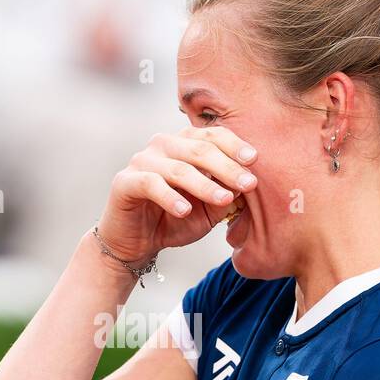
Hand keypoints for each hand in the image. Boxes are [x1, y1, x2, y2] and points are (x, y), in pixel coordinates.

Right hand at [97, 126, 256, 263]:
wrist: (136, 243)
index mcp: (184, 144)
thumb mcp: (207, 210)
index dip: (234, 145)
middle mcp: (163, 146)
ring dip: (204, 185)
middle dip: (227, 167)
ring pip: (179, 168)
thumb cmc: (174, 220)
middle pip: (199, 150)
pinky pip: (151, 184)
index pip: (212, 136)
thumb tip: (246, 183)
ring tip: (224, 199)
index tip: (254, 159)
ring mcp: (142, 161)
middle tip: (249, 184)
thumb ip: (225, 195)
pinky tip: (184, 210)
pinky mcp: (125, 181)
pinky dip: (170, 197)